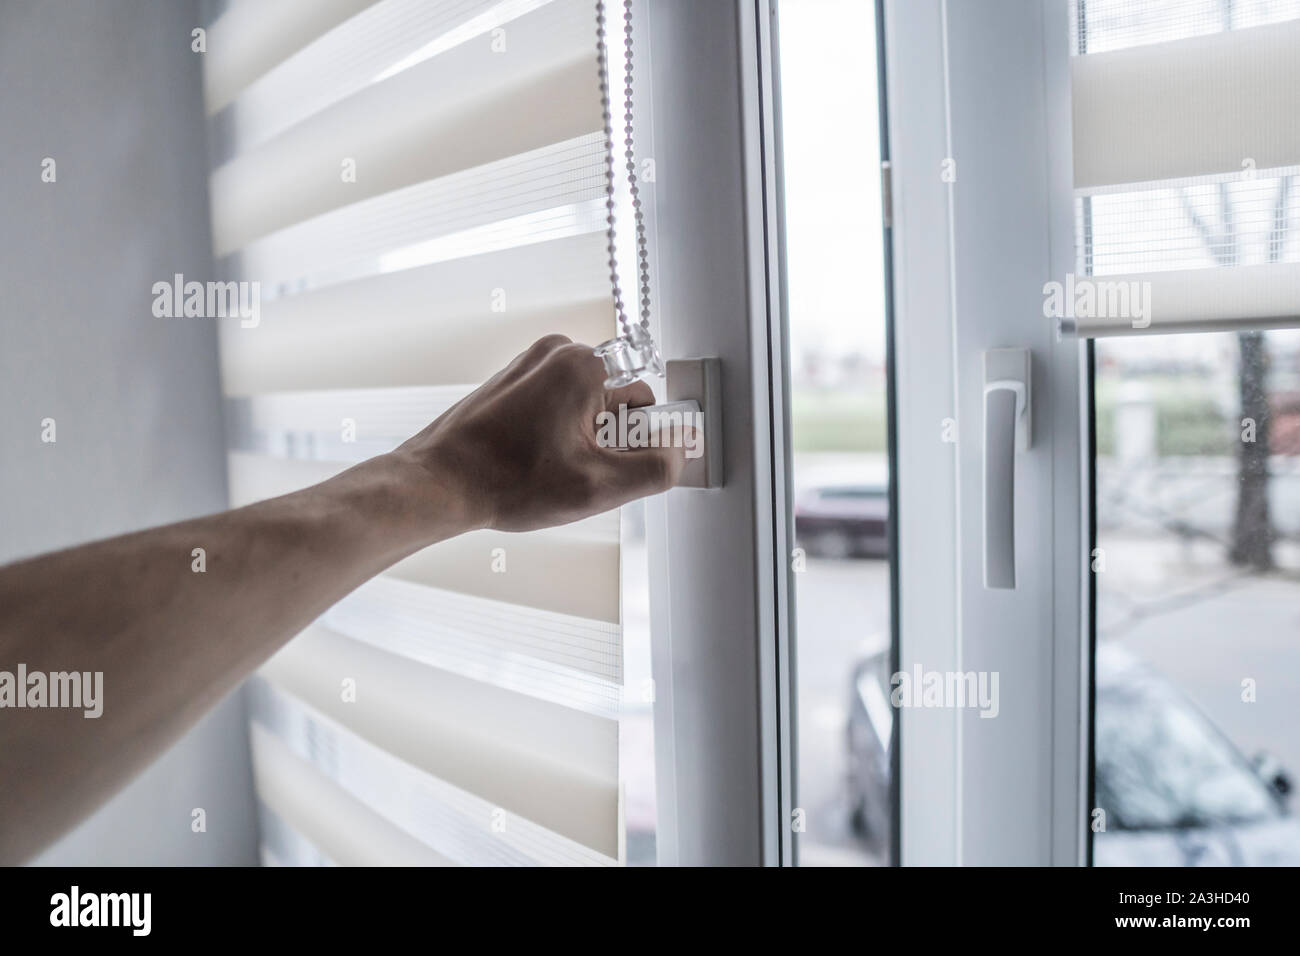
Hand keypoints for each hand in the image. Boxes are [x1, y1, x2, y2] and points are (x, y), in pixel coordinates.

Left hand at [391, 334, 687, 532]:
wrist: (439, 484)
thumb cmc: (505, 482)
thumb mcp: (598, 487)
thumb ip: (654, 469)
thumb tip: (678, 453)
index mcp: (584, 366)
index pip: (644, 399)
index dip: (637, 441)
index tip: (614, 466)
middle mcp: (557, 353)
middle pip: (613, 399)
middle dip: (607, 439)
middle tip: (579, 472)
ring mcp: (529, 364)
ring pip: (583, 404)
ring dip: (581, 438)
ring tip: (551, 469)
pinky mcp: (510, 381)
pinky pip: (554, 405)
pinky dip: (555, 433)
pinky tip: (533, 462)